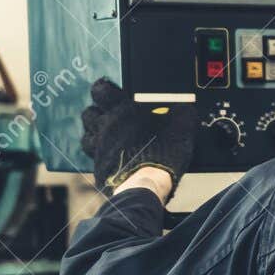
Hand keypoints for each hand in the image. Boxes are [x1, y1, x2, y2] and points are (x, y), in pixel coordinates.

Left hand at [78, 78, 195, 194]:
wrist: (145, 184)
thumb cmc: (161, 154)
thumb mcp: (181, 130)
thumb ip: (182, 115)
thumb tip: (186, 110)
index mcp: (121, 111)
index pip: (101, 91)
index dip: (105, 89)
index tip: (110, 90)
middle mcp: (105, 127)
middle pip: (90, 113)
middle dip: (98, 113)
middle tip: (112, 116)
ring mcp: (99, 149)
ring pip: (88, 136)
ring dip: (95, 135)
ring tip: (109, 138)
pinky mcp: (99, 168)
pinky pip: (94, 159)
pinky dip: (101, 157)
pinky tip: (113, 159)